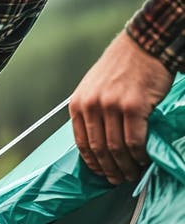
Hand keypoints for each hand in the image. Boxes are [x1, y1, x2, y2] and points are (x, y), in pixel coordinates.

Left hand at [69, 30, 173, 183]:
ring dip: (125, 166)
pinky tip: (143, 160)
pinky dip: (139, 155)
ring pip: (116, 148)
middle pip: (99, 149)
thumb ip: (91, 111)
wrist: (144, 44)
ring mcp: (111, 106)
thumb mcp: (94, 86)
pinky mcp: (133, 107)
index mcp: (78, 103)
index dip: (92, 163)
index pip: (82, 143)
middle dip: (109, 169)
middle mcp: (91, 106)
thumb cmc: (122, 66)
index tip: (101, 173)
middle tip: (118, 180)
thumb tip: (96, 141)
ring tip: (132, 174)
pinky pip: (134, 141)